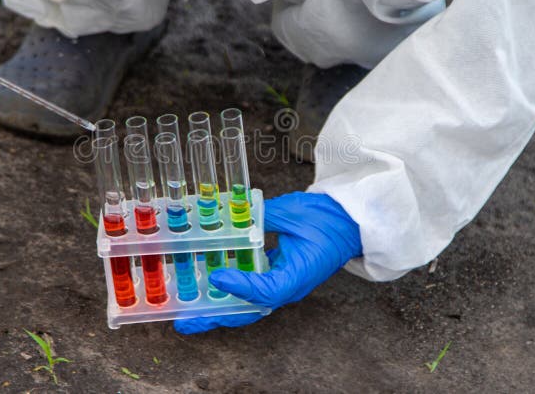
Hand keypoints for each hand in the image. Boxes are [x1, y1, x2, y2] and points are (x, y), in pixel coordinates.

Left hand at [174, 191, 362, 333]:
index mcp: (299, 275)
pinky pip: (249, 290)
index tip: (219, 276)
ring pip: (246, 304)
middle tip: (186, 321)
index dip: (241, 286)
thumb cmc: (327, 218)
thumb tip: (233, 213)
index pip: (268, 289)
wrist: (348, 222)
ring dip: (218, 309)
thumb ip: (262, 215)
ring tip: (189, 314)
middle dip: (217, 316)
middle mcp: (289, 286)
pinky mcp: (277, 277)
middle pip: (249, 308)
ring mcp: (283, 284)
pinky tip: (208, 289)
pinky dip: (228, 292)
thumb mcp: (293, 212)